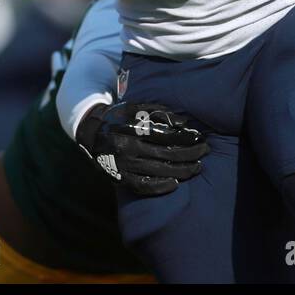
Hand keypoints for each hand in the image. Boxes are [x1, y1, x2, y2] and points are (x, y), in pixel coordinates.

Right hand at [75, 101, 208, 195]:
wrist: (90, 134)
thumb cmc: (117, 118)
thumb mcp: (133, 108)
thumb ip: (156, 112)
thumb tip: (182, 123)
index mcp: (130, 128)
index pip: (164, 134)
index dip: (184, 137)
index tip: (199, 137)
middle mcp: (126, 147)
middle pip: (165, 153)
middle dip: (189, 153)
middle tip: (204, 151)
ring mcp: (123, 165)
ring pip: (158, 171)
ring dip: (181, 170)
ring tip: (196, 167)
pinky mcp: (120, 178)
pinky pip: (143, 186)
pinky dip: (160, 186)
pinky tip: (175, 184)